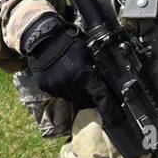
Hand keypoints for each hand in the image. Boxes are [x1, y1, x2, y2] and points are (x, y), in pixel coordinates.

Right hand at [20, 12, 124, 129]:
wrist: (42, 37)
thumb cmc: (68, 41)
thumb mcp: (88, 51)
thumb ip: (94, 68)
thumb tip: (104, 80)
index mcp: (84, 74)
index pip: (100, 95)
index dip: (108, 108)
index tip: (115, 119)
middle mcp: (70, 84)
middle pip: (83, 97)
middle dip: (86, 93)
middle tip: (84, 82)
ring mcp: (56, 87)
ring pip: (69, 95)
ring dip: (72, 89)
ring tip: (69, 72)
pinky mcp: (45, 87)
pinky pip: (57, 91)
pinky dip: (60, 86)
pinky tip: (59, 73)